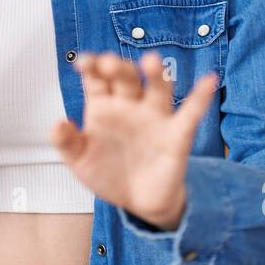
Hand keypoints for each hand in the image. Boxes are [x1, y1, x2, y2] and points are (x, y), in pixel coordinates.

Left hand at [50, 50, 219, 229]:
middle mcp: (130, 104)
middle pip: (126, 77)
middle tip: (108, 63)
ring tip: (150, 62)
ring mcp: (155, 117)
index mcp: (104, 105)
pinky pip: (191, 113)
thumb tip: (56, 124)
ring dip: (155, 74)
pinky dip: (201, 97)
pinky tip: (208, 81)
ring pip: (157, 88)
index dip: (92, 66)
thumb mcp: (80, 161)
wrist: (138, 203)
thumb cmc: (108, 173)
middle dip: (118, 67)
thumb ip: (67, 142)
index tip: (83, 63)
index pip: (97, 78)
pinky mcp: (176, 135)